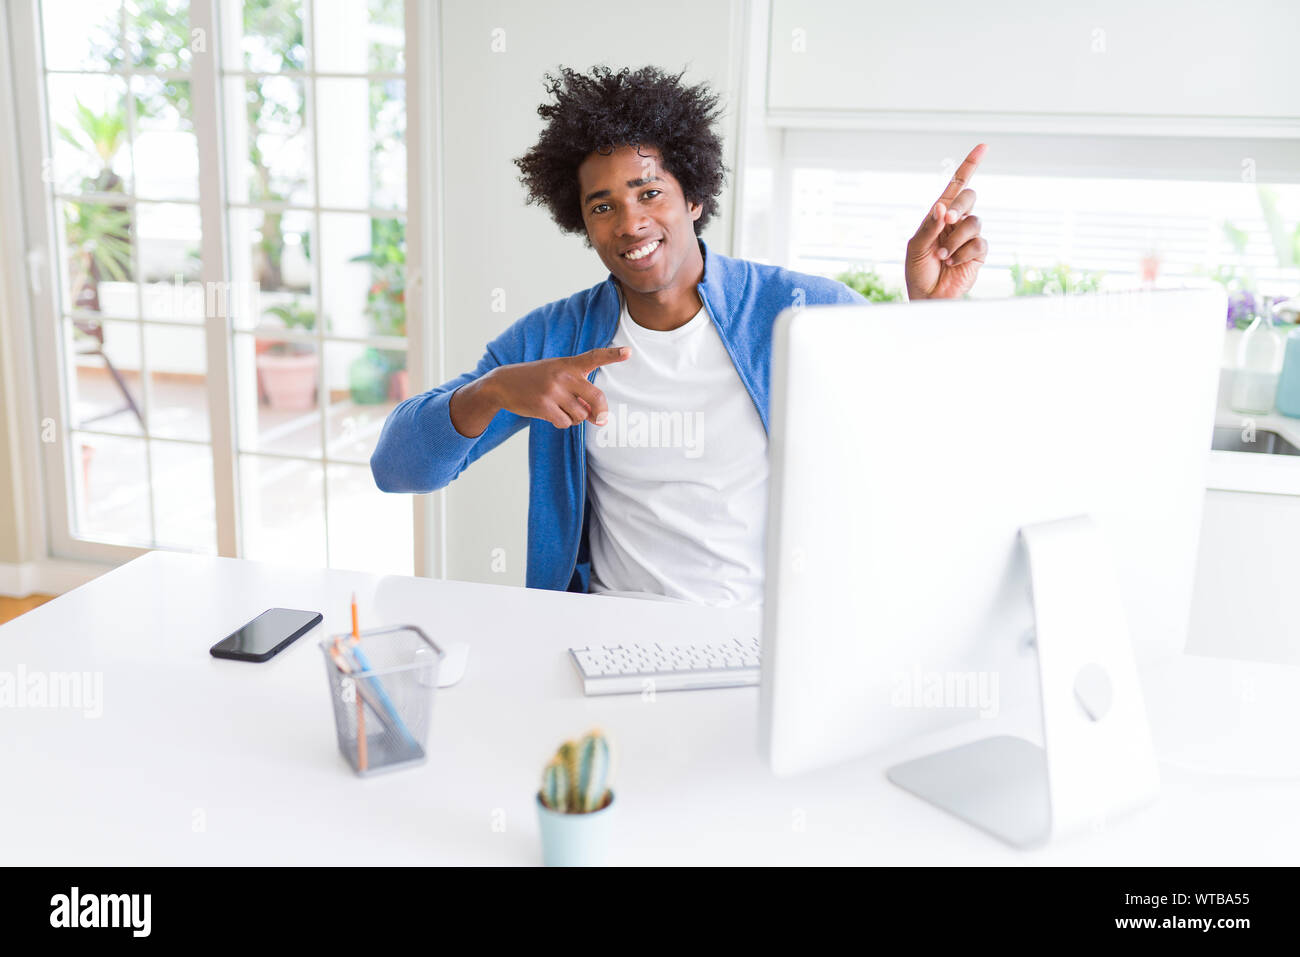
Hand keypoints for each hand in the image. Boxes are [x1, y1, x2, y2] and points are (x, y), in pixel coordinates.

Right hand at [449, 346, 630, 436]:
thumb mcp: (557, 376)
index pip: (594, 357)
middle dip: (601, 412)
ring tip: (562, 409)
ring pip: (580, 415)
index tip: (629, 352)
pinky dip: (562, 423)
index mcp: (568, 364)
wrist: (502, 384)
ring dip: (575, 418)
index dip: (613, 355)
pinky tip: (551, 415)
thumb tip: (597, 418)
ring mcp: (553, 390)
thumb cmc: (536, 380)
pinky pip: (565, 423)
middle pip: (596, 397)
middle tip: (601, 420)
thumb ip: (579, 392)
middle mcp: (563, 375)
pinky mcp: (543, 406)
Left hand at [905, 143, 988, 300]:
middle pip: (969, 197)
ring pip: (975, 222)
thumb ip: (930, 227)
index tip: (983, 147)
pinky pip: (980, 243)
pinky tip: (952, 263)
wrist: (927, 297)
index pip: (956, 185)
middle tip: (947, 220)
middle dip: (959, 206)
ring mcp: (968, 237)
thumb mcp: (916, 248)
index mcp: (939, 215)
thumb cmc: (917, 271)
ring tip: (942, 255)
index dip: (970, 165)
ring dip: (956, 239)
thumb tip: (943, 207)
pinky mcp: (978, 253)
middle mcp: (956, 222)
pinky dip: (963, 253)